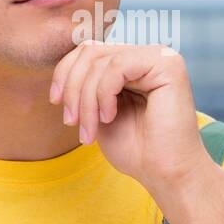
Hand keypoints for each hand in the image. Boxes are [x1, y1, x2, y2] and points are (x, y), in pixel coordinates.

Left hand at [49, 41, 213, 198]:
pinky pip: (117, 66)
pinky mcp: (167, 65)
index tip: (56, 102)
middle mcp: (147, 55)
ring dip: (86, 100)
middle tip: (71, 122)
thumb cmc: (136, 149)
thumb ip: (85, 85)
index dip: (64, 72)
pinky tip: (109, 117)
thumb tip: (63, 67)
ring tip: (89, 130)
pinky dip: (104, 94)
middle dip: (72, 88)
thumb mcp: (97, 111)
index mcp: (132, 63)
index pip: (89, 50)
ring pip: (101, 61)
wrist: (164, 173)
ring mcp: (159, 56)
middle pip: (91, 52)